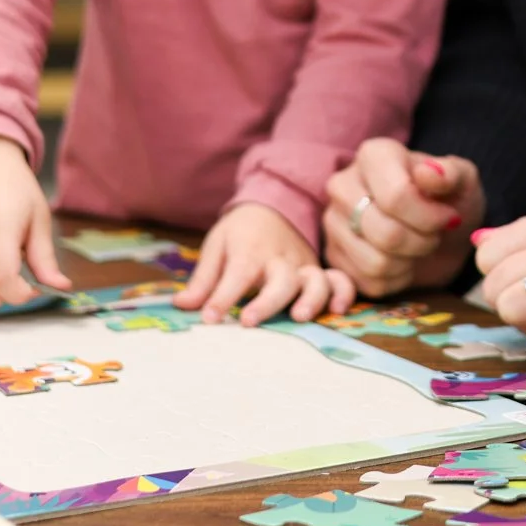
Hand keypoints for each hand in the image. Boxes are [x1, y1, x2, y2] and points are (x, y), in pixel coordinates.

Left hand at [176, 203, 356, 326]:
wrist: (277, 203)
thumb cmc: (242, 232)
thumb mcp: (217, 245)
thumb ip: (203, 279)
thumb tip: (182, 306)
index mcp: (250, 251)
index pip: (237, 276)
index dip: (222, 298)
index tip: (209, 318)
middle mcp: (280, 260)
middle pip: (279, 281)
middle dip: (267, 302)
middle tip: (250, 322)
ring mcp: (304, 266)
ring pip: (315, 281)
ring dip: (310, 299)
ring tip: (299, 317)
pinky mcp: (320, 272)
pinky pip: (340, 280)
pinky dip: (343, 293)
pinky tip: (338, 310)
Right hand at [321, 138, 483, 296]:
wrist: (442, 233)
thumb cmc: (450, 201)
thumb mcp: (463, 181)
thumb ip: (451, 173)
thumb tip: (428, 174)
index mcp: (374, 155)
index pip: (396, 196)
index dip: (429, 217)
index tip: (447, 217)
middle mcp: (342, 185)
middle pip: (384, 232)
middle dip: (422, 242)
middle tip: (434, 236)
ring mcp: (332, 222)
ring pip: (375, 261)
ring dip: (410, 262)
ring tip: (418, 246)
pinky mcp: (334, 257)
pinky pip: (368, 282)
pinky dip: (397, 279)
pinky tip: (403, 262)